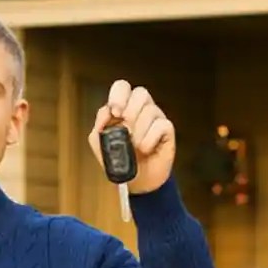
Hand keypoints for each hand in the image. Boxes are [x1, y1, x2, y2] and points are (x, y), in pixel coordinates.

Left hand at [87, 80, 175, 194]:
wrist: (136, 181)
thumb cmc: (121, 159)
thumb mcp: (101, 144)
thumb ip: (100, 126)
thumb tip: (107, 114)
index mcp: (124, 107)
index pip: (122, 87)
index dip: (118, 96)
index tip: (115, 113)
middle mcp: (141, 109)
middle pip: (140, 93)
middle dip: (130, 111)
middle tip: (126, 130)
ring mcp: (156, 118)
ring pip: (150, 109)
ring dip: (139, 130)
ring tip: (134, 146)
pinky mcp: (167, 131)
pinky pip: (161, 125)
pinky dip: (150, 139)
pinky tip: (145, 150)